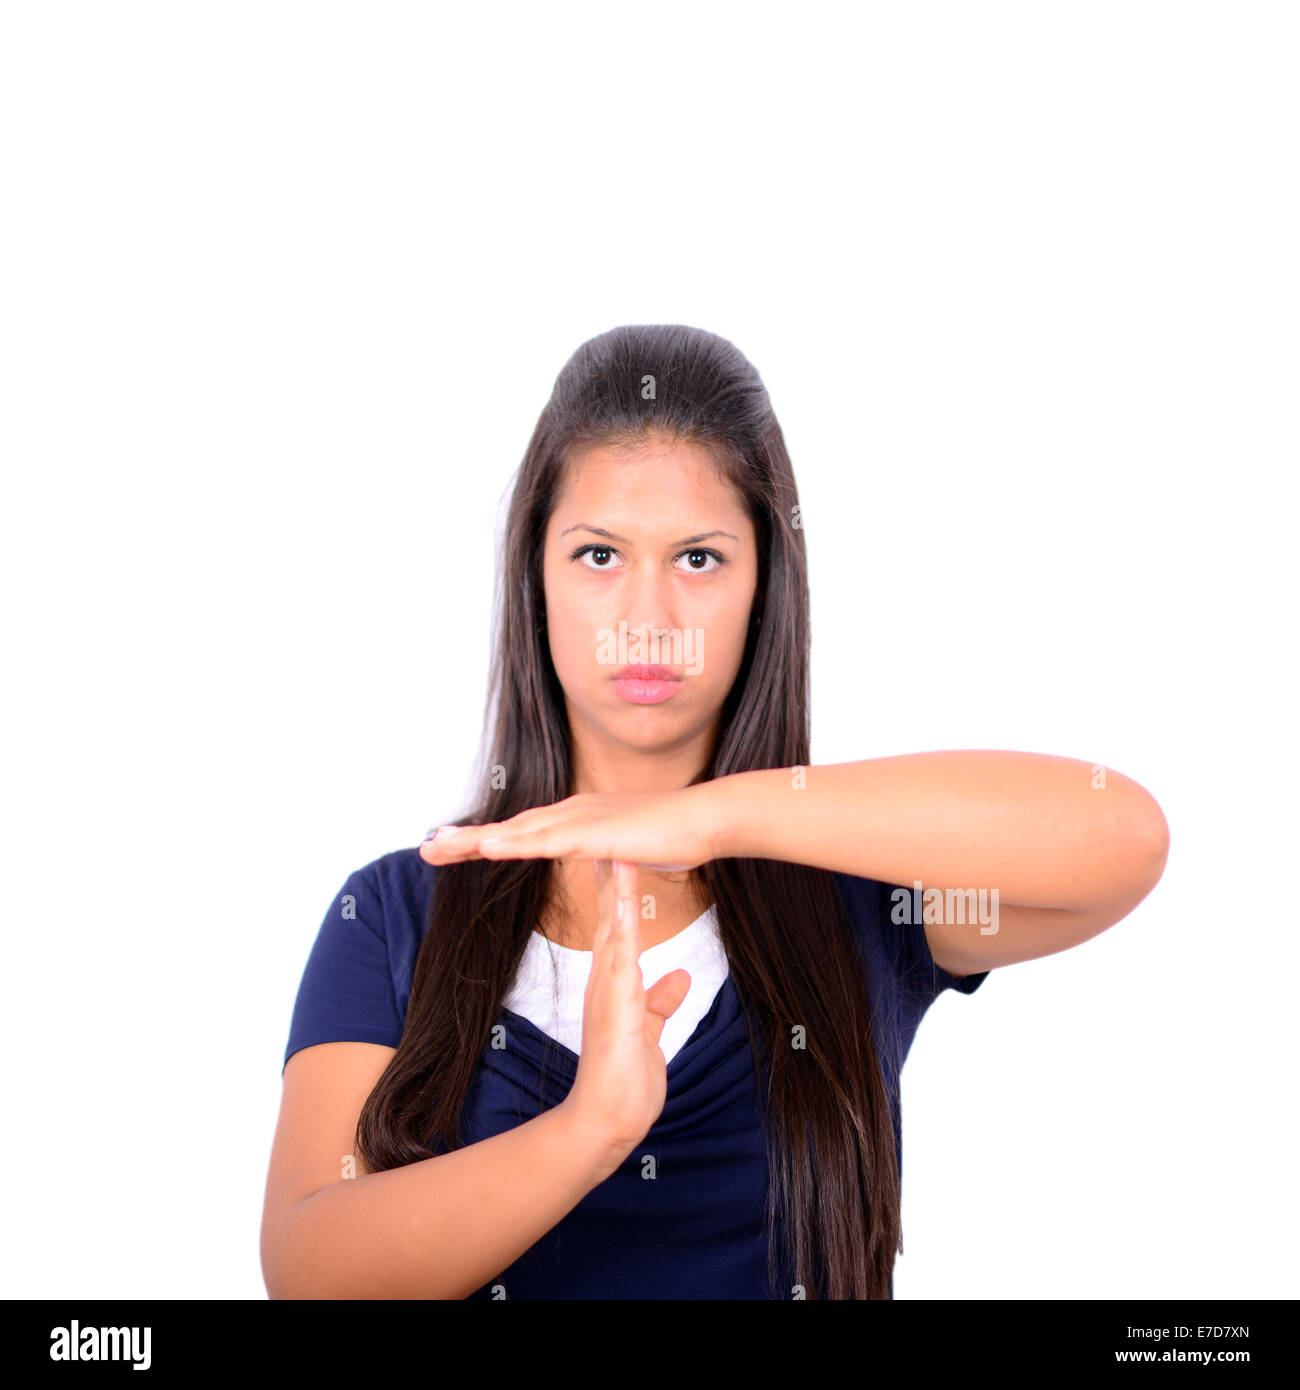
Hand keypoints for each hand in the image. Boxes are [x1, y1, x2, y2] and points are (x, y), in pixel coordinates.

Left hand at [417, 784, 722, 870]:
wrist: (706, 820)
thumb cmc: (676, 834)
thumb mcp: (629, 848)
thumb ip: (609, 852)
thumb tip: (604, 859)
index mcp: (577, 818)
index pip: (522, 831)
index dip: (486, 840)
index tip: (453, 846)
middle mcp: (571, 812)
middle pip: (509, 829)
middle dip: (465, 839)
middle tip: (425, 847)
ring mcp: (581, 820)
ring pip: (517, 833)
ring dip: (475, 840)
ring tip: (437, 847)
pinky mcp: (595, 834)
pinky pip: (547, 842)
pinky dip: (515, 845)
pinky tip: (489, 849)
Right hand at [557, 860, 691, 1162]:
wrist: (606, 1120)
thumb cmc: (625, 1080)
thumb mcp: (650, 1032)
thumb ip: (660, 1002)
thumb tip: (678, 977)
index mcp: (614, 983)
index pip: (617, 926)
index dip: (619, 889)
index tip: (619, 852)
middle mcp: (607, 980)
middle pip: (610, 917)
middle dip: (610, 875)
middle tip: (607, 831)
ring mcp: (609, 992)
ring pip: (612, 930)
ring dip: (615, 892)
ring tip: (615, 851)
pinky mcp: (617, 1008)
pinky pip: (620, 961)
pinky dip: (622, 930)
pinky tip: (624, 905)